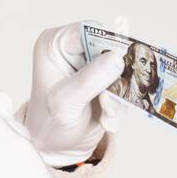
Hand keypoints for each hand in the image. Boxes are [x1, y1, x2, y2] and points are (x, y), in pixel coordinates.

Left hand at [22, 21, 124, 168]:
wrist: (56, 148)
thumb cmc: (49, 124)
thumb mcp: (65, 103)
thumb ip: (89, 80)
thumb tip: (117, 58)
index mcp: (55, 44)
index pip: (90, 30)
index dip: (107, 46)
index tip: (117, 67)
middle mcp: (74, 48)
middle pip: (112, 48)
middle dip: (115, 78)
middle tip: (106, 103)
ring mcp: (92, 64)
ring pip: (124, 68)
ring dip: (120, 96)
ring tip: (106, 115)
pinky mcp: (106, 79)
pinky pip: (127, 85)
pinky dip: (121, 105)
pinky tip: (107, 119)